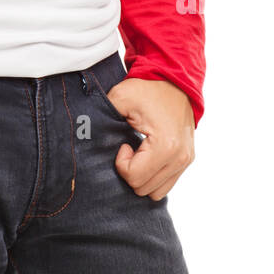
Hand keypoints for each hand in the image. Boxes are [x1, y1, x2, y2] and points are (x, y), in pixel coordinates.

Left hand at [106, 77, 195, 199]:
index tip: (123, 144)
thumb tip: (85, 131)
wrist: (174, 81)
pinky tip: (147, 157)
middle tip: (128, 148)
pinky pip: (166, 185)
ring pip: (156, 192)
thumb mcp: (121, 97)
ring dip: (142, 177)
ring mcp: (185, 161)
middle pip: (143, 189)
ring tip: (138, 154)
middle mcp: (180, 158)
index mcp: (165, 146)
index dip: (121, 163)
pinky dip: (153, 176)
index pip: (135, 178)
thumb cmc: (147, 89)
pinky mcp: (187, 160)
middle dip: (130, 171)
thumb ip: (102, 116)